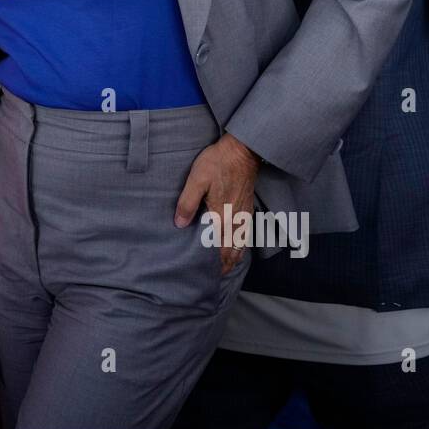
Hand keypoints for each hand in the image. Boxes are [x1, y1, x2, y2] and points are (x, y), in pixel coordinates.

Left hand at [175, 132, 261, 274]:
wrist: (243, 150)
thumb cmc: (218, 163)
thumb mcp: (196, 180)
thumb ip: (187, 203)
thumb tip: (180, 224)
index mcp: (222, 216)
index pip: (217, 248)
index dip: (211, 263)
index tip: (202, 274)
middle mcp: (236, 220)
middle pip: (231, 252)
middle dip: (223, 266)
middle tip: (211, 277)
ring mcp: (244, 216)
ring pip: (240, 246)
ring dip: (232, 259)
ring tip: (224, 269)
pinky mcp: (248, 209)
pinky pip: (246, 235)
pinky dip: (241, 247)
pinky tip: (236, 249)